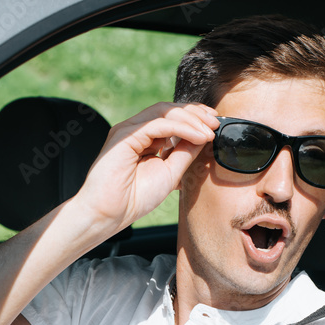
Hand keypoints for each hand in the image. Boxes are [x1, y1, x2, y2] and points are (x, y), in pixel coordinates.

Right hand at [71, 102, 217, 235]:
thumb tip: (204, 137)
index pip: (172, 118)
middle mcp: (135, 131)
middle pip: (169, 110)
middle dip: (196, 114)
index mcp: (144, 140)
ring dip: (191, 119)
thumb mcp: (170, 174)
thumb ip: (185, 154)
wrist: (108, 214)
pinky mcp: (125, 135)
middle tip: (215, 123)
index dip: (195, 118)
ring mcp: (128, 131)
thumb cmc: (134, 199)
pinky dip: (182, 127)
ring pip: (164, 112)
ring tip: (209, 131)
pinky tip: (198, 136)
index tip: (214, 125)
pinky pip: (158, 124)